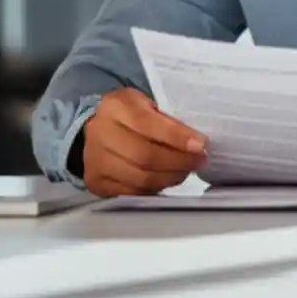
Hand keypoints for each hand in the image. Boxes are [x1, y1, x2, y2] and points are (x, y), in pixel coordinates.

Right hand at [82, 88, 207, 196]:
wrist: (96, 131)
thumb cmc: (128, 115)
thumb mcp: (146, 105)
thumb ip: (167, 121)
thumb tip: (196, 144)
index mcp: (114, 106)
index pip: (147, 123)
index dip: (176, 137)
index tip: (201, 145)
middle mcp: (100, 133)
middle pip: (144, 155)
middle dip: (178, 161)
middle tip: (198, 161)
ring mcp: (95, 161)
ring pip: (140, 178)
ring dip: (170, 177)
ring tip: (185, 171)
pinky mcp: (97, 183)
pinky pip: (133, 193)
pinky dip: (155, 188)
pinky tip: (167, 180)